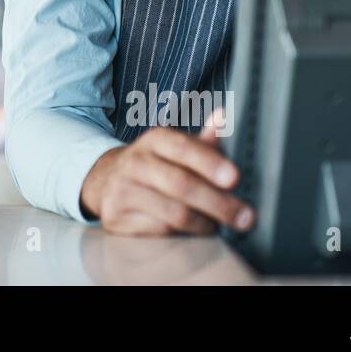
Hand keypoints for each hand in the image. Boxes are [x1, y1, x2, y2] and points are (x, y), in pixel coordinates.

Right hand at [79, 120, 254, 235]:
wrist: (104, 180)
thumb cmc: (152, 165)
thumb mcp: (174, 149)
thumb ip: (202, 141)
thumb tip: (223, 116)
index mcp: (154, 140)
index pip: (183, 148)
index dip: (210, 162)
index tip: (235, 178)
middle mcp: (135, 162)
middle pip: (181, 184)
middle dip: (218, 203)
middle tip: (245, 218)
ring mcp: (122, 190)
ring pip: (173, 213)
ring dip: (203, 223)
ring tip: (216, 225)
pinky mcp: (115, 217)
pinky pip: (158, 232)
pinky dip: (182, 235)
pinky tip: (191, 232)